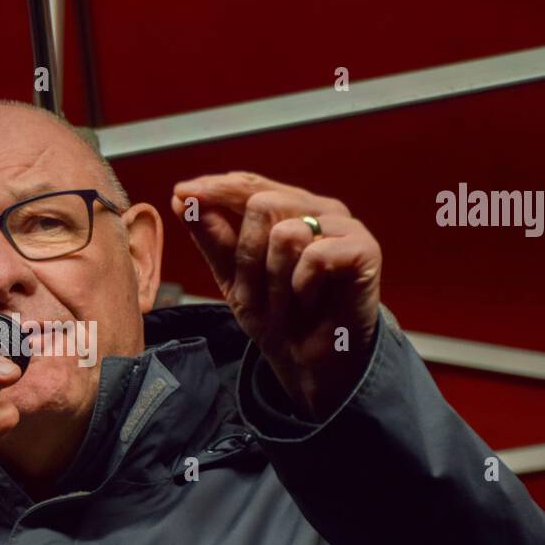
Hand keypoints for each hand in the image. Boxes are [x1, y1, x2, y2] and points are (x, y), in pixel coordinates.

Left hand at [171, 171, 381, 419]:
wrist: (311, 360)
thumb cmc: (278, 315)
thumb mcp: (232, 277)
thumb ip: (212, 237)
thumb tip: (183, 198)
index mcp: (289, 208)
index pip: (249, 184)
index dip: (215, 188)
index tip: (181, 193)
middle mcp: (318, 209)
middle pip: (261, 205)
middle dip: (247, 257)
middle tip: (257, 293)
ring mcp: (344, 227)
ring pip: (286, 233)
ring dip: (275, 280)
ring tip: (288, 300)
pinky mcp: (363, 249)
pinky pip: (314, 257)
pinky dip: (302, 287)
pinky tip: (309, 299)